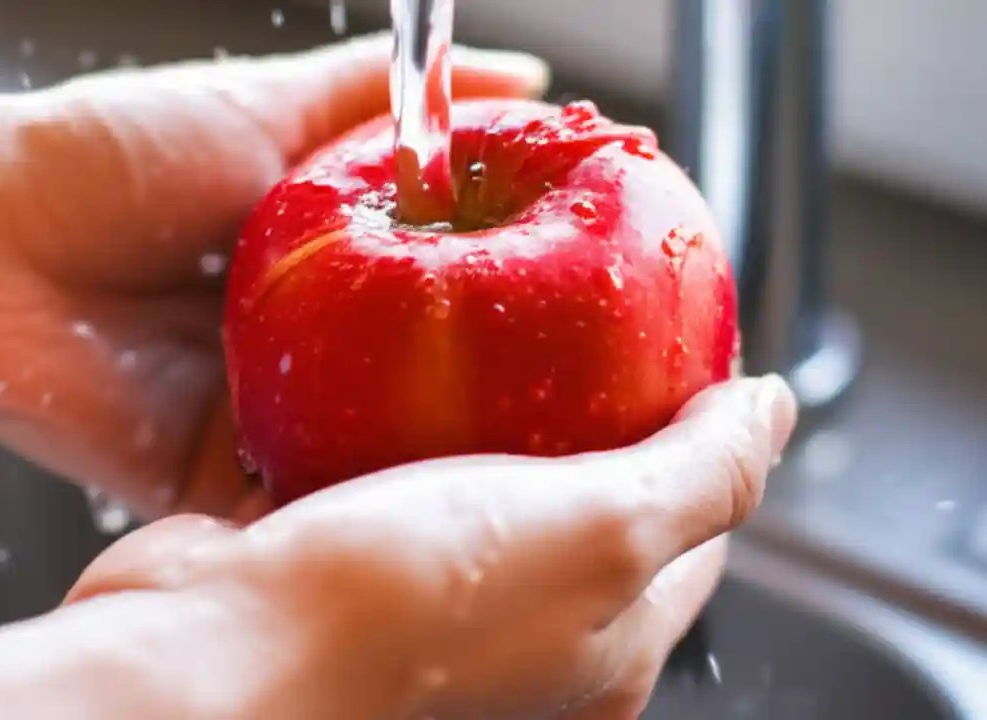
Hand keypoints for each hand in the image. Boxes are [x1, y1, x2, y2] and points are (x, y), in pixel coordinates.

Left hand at [0, 35, 548, 519]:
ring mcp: (250, 423)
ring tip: (509, 489)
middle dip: (476, 413)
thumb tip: (521, 75)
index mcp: (316, 272)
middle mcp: (294, 355)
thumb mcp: (269, 107)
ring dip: (413, 478)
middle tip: (568, 425)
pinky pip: (280, 519)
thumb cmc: (108, 158)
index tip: (586, 321)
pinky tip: (400, 532)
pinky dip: (329, 530)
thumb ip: (383, 93)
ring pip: (352, 465)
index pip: (435, 300)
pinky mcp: (199, 487)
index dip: (505, 310)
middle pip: (403, 392)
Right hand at [65, 376, 796, 718]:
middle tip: (578, 304)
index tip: (683, 341)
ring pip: (477, 470)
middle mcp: (518, 633)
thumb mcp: (600, 533)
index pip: (693, 527)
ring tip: (482, 308)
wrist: (209, 662)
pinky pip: (379, 466)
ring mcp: (422, 594)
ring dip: (479, 397)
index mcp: (604, 645)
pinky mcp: (335, 553)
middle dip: (586, 399)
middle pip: (584, 493)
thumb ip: (706, 474)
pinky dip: (384, 410)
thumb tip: (777, 411)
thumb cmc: (409, 613)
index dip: (702, 432)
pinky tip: (377, 353)